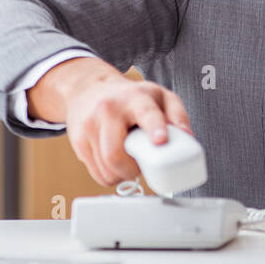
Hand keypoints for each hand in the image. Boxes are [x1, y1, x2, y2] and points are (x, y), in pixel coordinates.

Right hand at [28, 56, 192, 186]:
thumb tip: (187, 137)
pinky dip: (110, 175)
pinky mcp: (77, 141)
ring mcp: (89, 126)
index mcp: (134, 98)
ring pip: (105, 168)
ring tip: (130, 163)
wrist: (89, 88)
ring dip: (122, 175)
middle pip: (115, 153)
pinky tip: (116, 163)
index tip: (160, 140)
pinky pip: (96, 173)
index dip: (154, 128)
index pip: (145, 113)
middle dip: (132, 170)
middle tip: (141, 166)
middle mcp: (108, 110)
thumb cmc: (129, 96)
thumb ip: (177, 115)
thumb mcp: (159, 96)